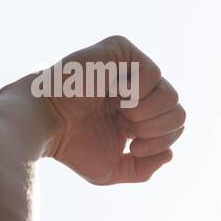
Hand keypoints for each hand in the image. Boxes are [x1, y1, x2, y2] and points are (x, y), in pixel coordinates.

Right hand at [2, 36, 183, 184]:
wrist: (43, 124)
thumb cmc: (70, 145)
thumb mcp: (110, 170)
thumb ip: (143, 169)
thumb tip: (170, 154)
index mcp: (137, 114)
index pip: (175, 125)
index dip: (161, 141)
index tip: (133, 148)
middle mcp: (136, 90)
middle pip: (178, 112)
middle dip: (156, 129)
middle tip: (127, 128)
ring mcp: (129, 69)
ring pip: (170, 95)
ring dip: (147, 113)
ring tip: (120, 111)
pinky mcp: (119, 50)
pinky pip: (152, 72)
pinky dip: (138, 91)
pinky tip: (115, 94)